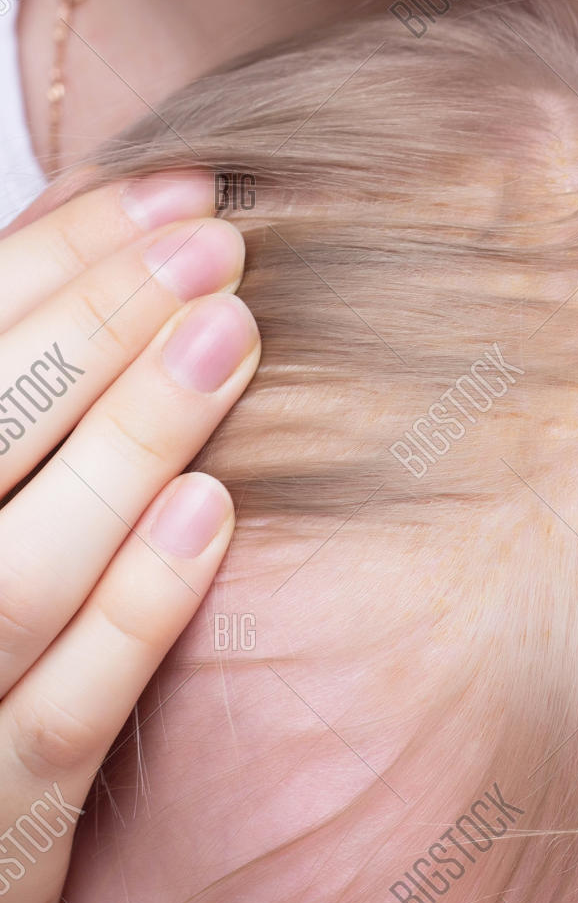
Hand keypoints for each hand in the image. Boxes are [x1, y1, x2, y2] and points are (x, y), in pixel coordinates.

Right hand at [0, 172, 257, 902]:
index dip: (54, 258)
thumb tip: (86, 283)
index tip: (169, 194)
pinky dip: (136, 606)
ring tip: (231, 334)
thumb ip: (8, 425)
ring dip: (127, 439)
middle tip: (216, 237)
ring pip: (20, 565)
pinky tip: (214, 511)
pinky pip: (66, 708)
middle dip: (95, 319)